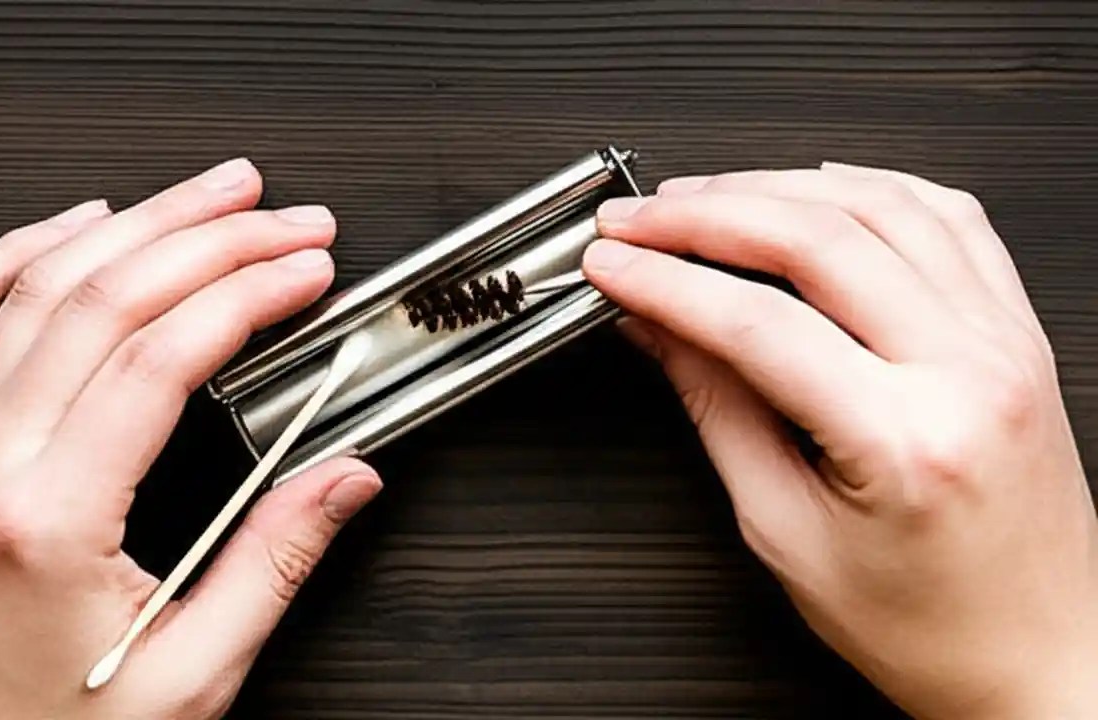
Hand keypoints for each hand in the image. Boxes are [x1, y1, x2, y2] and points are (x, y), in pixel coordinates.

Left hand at [0, 158, 382, 718]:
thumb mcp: (191, 674)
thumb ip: (274, 564)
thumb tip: (343, 479)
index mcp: (51, 518)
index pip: (161, 357)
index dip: (248, 296)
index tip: (307, 272)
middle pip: (103, 299)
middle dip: (209, 239)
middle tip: (284, 217)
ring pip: (34, 290)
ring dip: (130, 224)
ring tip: (203, 194)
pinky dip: (10, 257)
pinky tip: (67, 230)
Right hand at [582, 164, 1097, 718]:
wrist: (1037, 657)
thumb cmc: (927, 625)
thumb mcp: (786, 532)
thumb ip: (720, 412)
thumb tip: (663, 329)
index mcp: (906, 440)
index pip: (757, 323)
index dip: (667, 281)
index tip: (613, 265)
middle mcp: (970, 373)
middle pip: (819, 241)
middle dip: (708, 214)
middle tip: (640, 218)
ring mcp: (1004, 344)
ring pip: (884, 206)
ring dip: (780, 187)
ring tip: (707, 194)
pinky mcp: (1018, 334)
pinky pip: (952, 219)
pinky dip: (874, 187)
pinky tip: (820, 188)